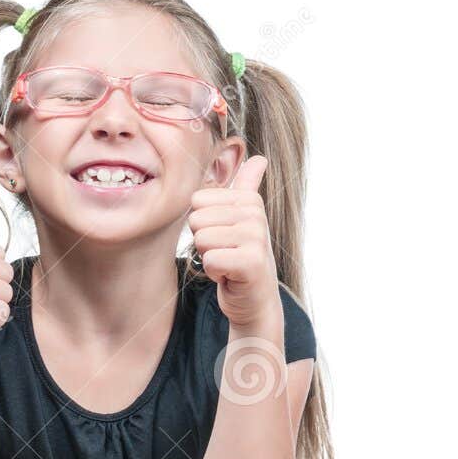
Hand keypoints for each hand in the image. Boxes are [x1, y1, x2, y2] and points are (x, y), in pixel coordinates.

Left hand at [188, 155, 278, 326]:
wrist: (255, 300)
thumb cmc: (241, 257)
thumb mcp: (243, 219)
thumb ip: (248, 187)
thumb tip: (261, 158)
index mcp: (249, 200)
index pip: (197, 201)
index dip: (203, 224)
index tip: (224, 237)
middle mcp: (255, 215)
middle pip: (196, 219)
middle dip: (204, 242)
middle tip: (226, 253)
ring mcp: (256, 237)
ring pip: (201, 240)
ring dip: (210, 258)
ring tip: (228, 263)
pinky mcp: (252, 262)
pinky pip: (209, 260)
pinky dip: (214, 273)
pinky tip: (231, 276)